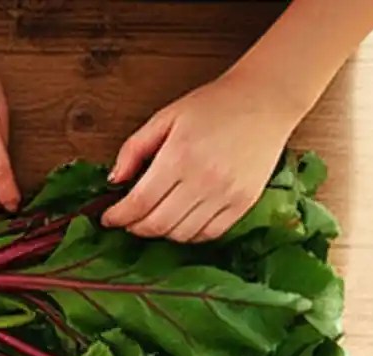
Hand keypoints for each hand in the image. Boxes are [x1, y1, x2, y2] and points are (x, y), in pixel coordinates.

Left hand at [102, 70, 303, 242]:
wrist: (264, 101)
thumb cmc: (214, 106)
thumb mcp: (165, 117)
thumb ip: (134, 148)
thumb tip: (113, 180)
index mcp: (180, 156)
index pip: (139, 202)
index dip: (118, 216)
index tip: (108, 218)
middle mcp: (204, 179)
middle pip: (158, 224)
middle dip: (135, 228)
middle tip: (127, 222)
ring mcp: (226, 195)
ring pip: (182, 234)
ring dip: (160, 233)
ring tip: (152, 220)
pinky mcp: (243, 203)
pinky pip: (209, 234)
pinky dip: (189, 235)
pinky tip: (180, 222)